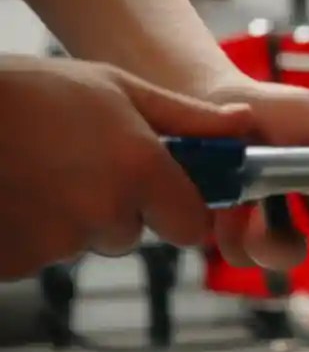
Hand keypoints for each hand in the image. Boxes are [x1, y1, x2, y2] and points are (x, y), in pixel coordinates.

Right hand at [0, 56, 252, 279]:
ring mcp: (55, 244)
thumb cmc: (28, 93)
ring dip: (63, 217)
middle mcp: (104, 213)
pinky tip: (8, 192)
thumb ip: (186, 118)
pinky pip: (36, 256)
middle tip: (72, 162)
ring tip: (31, 169)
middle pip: (131, 234)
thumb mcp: (114, 87)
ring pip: (80, 243)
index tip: (158, 189)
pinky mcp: (14, 264)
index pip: (191, 226)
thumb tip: (244, 126)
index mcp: (140, 170)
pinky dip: (23, 232)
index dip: (177, 209)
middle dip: (111, 207)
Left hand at [202, 78, 308, 269]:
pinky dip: (227, 228)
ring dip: (262, 235)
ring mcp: (270, 228)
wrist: (206, 106)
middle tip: (278, 216)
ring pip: (281, 257)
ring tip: (239, 207)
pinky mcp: (230, 236)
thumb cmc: (271, 110)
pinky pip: (238, 253)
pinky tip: (218, 201)